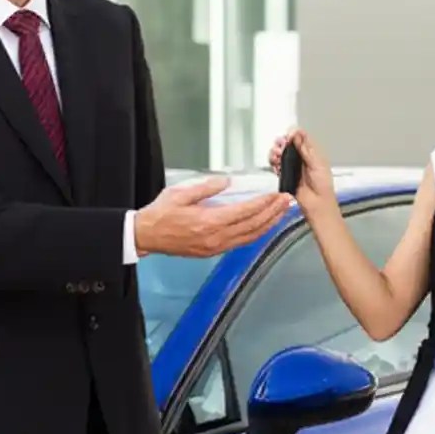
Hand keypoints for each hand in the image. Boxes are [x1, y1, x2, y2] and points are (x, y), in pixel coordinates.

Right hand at [135, 176, 289, 257]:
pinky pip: (240, 243)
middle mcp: (216, 237)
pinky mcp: (212, 251)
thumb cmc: (161, 214)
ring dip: (268, 225)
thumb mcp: (180, 193)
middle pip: (253, 226)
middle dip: (272, 213)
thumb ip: (206, 188)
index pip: (245, 212)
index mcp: (209, 222)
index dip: (264, 203)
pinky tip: (263, 226)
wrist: (146, 235)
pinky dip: (255, 234)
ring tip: (281, 213)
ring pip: (250, 237)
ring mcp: (215, 247)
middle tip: (287, 201)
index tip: (276, 195)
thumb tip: (226, 182)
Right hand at [268, 128, 335, 211]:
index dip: (293, 134)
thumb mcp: (317, 163)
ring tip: (276, 155)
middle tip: (280, 146)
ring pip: (280, 154)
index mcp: (311, 153)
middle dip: (281, 143)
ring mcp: (292, 167)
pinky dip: (273, 163)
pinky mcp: (285, 175)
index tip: (288, 136)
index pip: (300, 137)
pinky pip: (276, 166)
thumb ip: (305, 149)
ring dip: (275, 152)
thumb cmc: (322, 184)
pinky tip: (275, 164)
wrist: (317, 204)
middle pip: (287, 144)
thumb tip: (296, 133)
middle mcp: (301, 158)